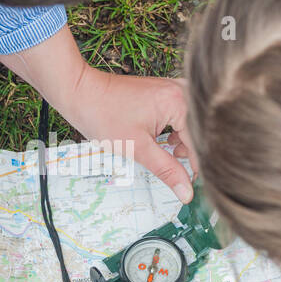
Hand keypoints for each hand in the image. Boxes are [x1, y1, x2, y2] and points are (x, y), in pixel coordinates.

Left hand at [70, 64, 193, 202]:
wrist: (81, 93)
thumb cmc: (103, 115)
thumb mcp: (138, 148)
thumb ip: (167, 170)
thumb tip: (187, 193)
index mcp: (179, 102)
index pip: (199, 142)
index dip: (196, 168)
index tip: (190, 187)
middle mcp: (182, 90)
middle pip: (198, 132)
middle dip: (188, 153)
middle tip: (173, 168)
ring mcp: (173, 88)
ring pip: (190, 125)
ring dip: (181, 143)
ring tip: (162, 151)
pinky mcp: (165, 92)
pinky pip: (181, 116)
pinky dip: (174, 132)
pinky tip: (163, 141)